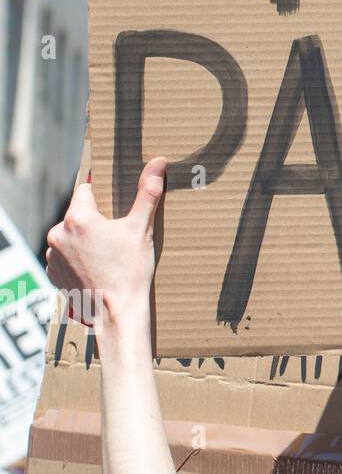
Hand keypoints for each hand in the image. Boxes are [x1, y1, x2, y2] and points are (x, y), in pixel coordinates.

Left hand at [45, 157, 167, 330]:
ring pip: (70, 234)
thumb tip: (158, 161)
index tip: (116, 206)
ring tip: (108, 252)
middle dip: (96, 219)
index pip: (85, 190)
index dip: (102, 195)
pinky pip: (65, 253)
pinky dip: (78, 255)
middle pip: (78, 213)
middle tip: (118, 233)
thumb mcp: (141, 228)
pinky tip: (97, 265)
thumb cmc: (130, 270)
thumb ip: (148, 192)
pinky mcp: (52, 271)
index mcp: (78, 218)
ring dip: (85, 237)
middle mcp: (58, 233)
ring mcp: (52, 254)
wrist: (116, 312)